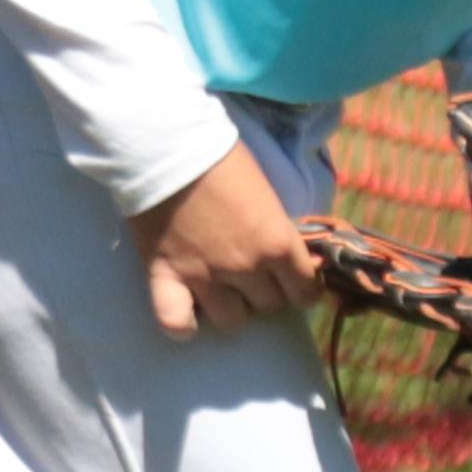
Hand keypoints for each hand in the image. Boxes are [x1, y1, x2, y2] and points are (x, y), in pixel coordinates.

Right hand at [132, 143, 317, 337]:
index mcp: (277, 243)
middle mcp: (246, 268)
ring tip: (221, 290)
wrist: (168, 145)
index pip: (305, 292)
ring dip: (230, 308)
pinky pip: (176, 323)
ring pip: (231, 321)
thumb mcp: (267, 192)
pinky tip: (187, 314)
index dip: (302, 287)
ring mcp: (204, 277)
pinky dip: (182, 325)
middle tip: (253, 274)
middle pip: (270, 306)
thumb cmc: (223, 158)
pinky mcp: (165, 276)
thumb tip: (288, 254)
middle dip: (266, 292)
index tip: (294, 281)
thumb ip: (277, 229)